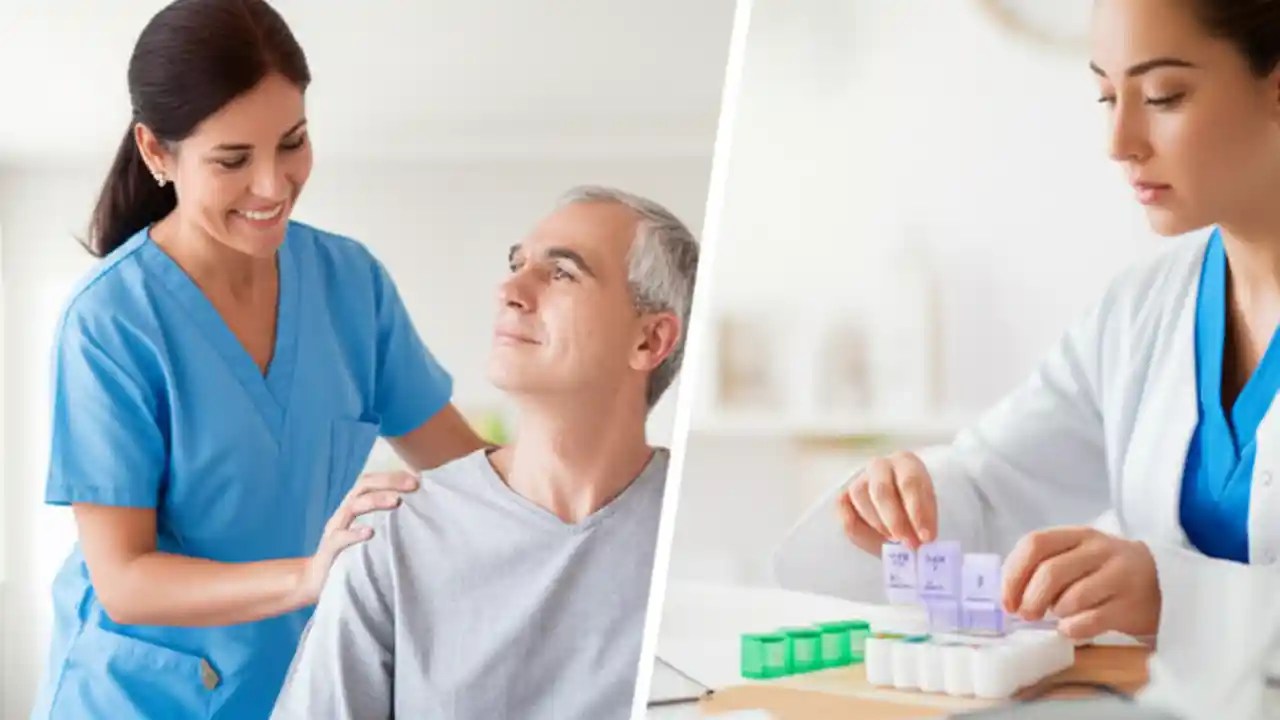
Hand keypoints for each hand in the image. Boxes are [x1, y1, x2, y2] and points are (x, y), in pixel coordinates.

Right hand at [295, 470, 418, 605]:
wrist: (316, 581)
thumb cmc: (351, 555)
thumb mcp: (369, 534)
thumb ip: (387, 522)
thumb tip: (421, 514)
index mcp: (354, 507)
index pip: (371, 482)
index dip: (392, 475)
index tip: (417, 478)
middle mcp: (344, 514)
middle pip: (363, 487)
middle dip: (388, 482)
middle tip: (412, 485)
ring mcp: (334, 531)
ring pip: (352, 507)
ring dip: (375, 501)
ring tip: (396, 501)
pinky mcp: (328, 551)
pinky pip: (339, 539)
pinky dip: (354, 534)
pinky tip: (370, 533)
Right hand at [835, 451, 937, 554]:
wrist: (899, 512)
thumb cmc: (915, 510)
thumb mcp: (927, 512)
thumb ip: (924, 523)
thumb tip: (920, 539)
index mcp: (906, 462)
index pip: (910, 483)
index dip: (918, 512)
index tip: (926, 538)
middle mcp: (880, 465)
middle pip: (882, 490)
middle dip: (896, 521)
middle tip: (908, 543)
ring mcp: (859, 478)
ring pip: (860, 497)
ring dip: (878, 524)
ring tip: (893, 541)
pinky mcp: (844, 495)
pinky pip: (844, 510)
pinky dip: (858, 529)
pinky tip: (876, 541)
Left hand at [1002, 526, 1159, 639]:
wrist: (1164, 583)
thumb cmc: (1106, 571)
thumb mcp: (1078, 555)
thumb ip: (1045, 565)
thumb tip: (1009, 594)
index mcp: (1078, 534)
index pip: (1035, 543)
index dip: (1013, 573)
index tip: (1007, 599)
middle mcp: (1099, 550)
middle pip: (1050, 572)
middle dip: (1030, 599)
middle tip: (1026, 615)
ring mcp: (1119, 576)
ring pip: (1071, 598)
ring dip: (1055, 612)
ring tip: (1058, 615)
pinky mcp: (1131, 606)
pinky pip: (1091, 621)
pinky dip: (1072, 629)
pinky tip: (1071, 627)